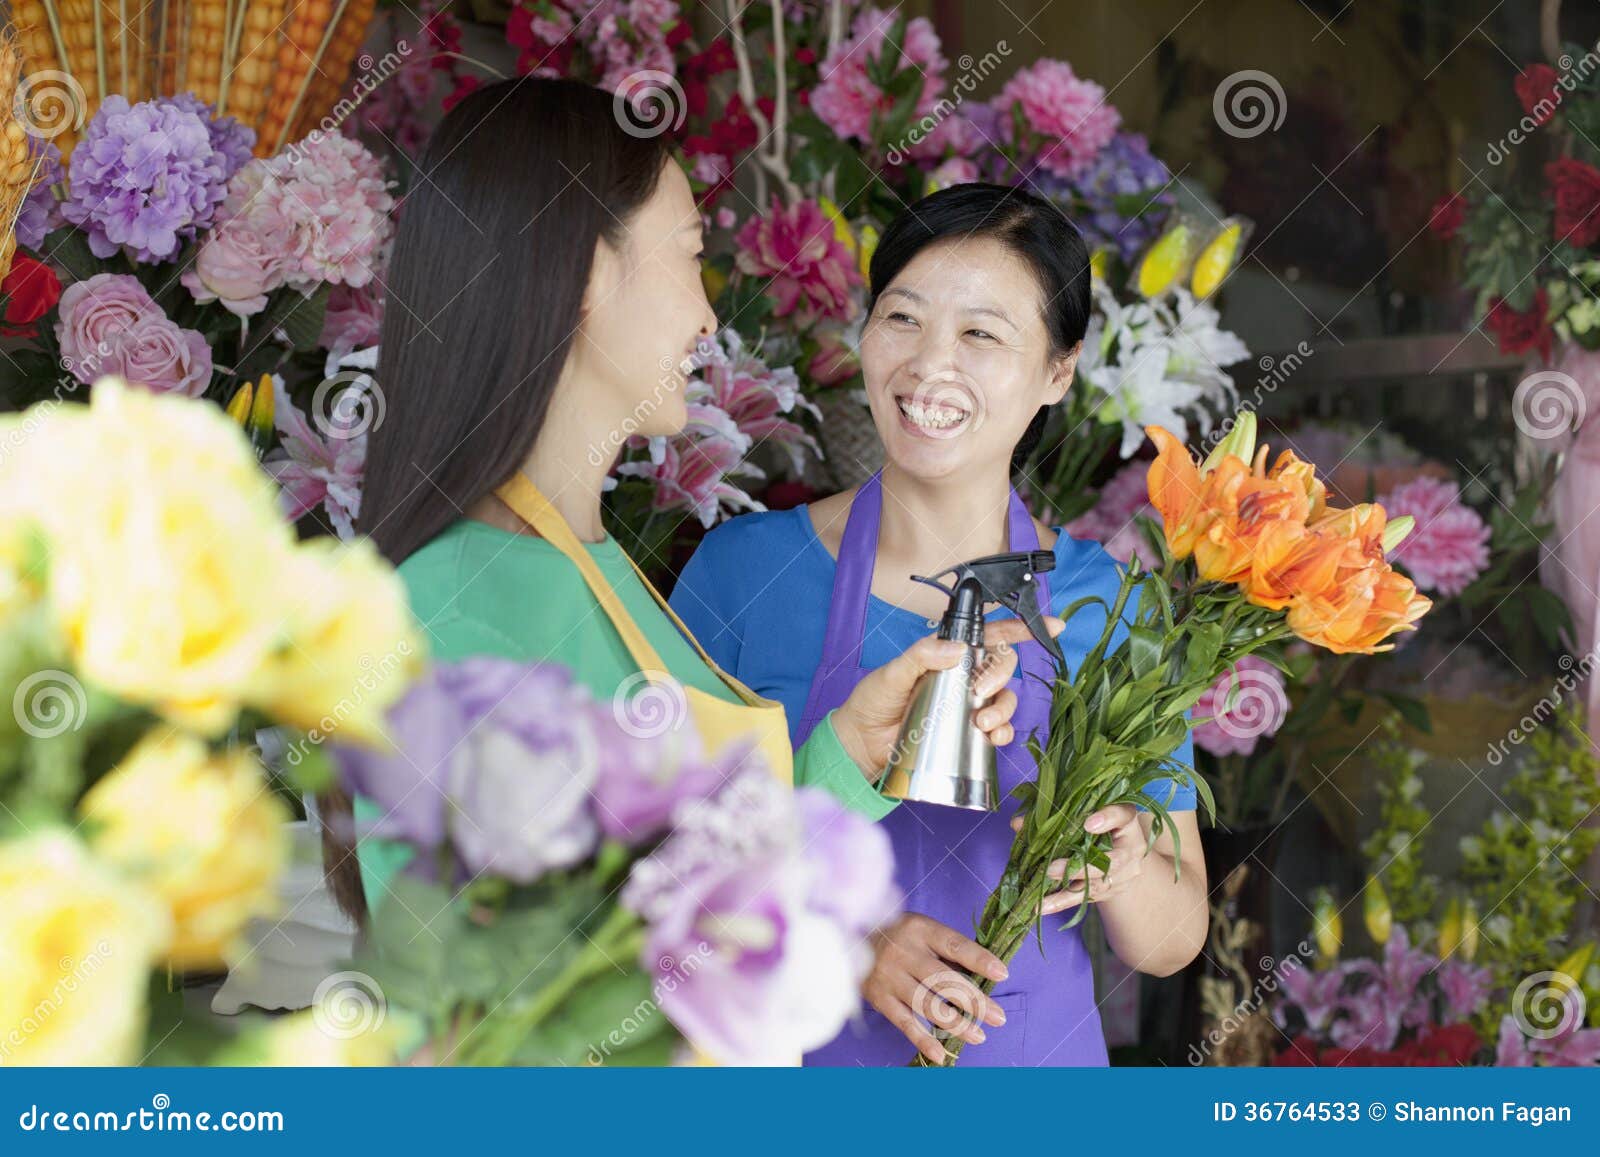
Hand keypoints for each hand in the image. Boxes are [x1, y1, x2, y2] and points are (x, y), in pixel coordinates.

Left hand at [832, 616, 1064, 776]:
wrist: (863, 743)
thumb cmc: (873, 702)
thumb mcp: (892, 673)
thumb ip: (921, 656)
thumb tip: (959, 649)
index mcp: (947, 653)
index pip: (989, 634)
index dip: (1020, 628)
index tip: (1050, 625)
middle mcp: (963, 676)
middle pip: (1002, 665)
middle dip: (1001, 675)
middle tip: (978, 692)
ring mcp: (967, 704)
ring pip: (1005, 698)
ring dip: (1003, 708)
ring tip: (981, 723)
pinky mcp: (967, 731)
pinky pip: (999, 728)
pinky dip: (1003, 732)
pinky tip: (992, 737)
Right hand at [862, 912, 1010, 1063]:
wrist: (851, 939)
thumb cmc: (899, 935)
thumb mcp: (923, 930)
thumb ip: (948, 951)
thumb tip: (985, 976)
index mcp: (920, 929)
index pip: (955, 946)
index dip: (979, 960)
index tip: (1002, 974)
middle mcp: (904, 952)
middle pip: (944, 980)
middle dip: (974, 1001)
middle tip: (998, 1017)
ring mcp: (890, 977)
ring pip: (928, 1005)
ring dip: (956, 1024)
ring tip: (979, 1036)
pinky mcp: (879, 998)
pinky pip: (904, 1023)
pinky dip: (923, 1040)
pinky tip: (941, 1055)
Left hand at [1011, 803, 1145, 914]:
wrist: (1122, 854)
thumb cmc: (1098, 824)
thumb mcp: (1084, 813)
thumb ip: (1055, 813)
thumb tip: (1018, 824)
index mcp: (1126, 822)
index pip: (1123, 815)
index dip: (1107, 818)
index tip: (1088, 823)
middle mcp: (1130, 849)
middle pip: (1113, 860)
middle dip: (1081, 866)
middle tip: (1052, 868)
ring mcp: (1122, 875)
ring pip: (1096, 883)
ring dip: (1067, 887)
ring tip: (1042, 893)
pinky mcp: (1107, 891)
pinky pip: (1082, 898)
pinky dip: (1060, 902)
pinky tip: (1041, 907)